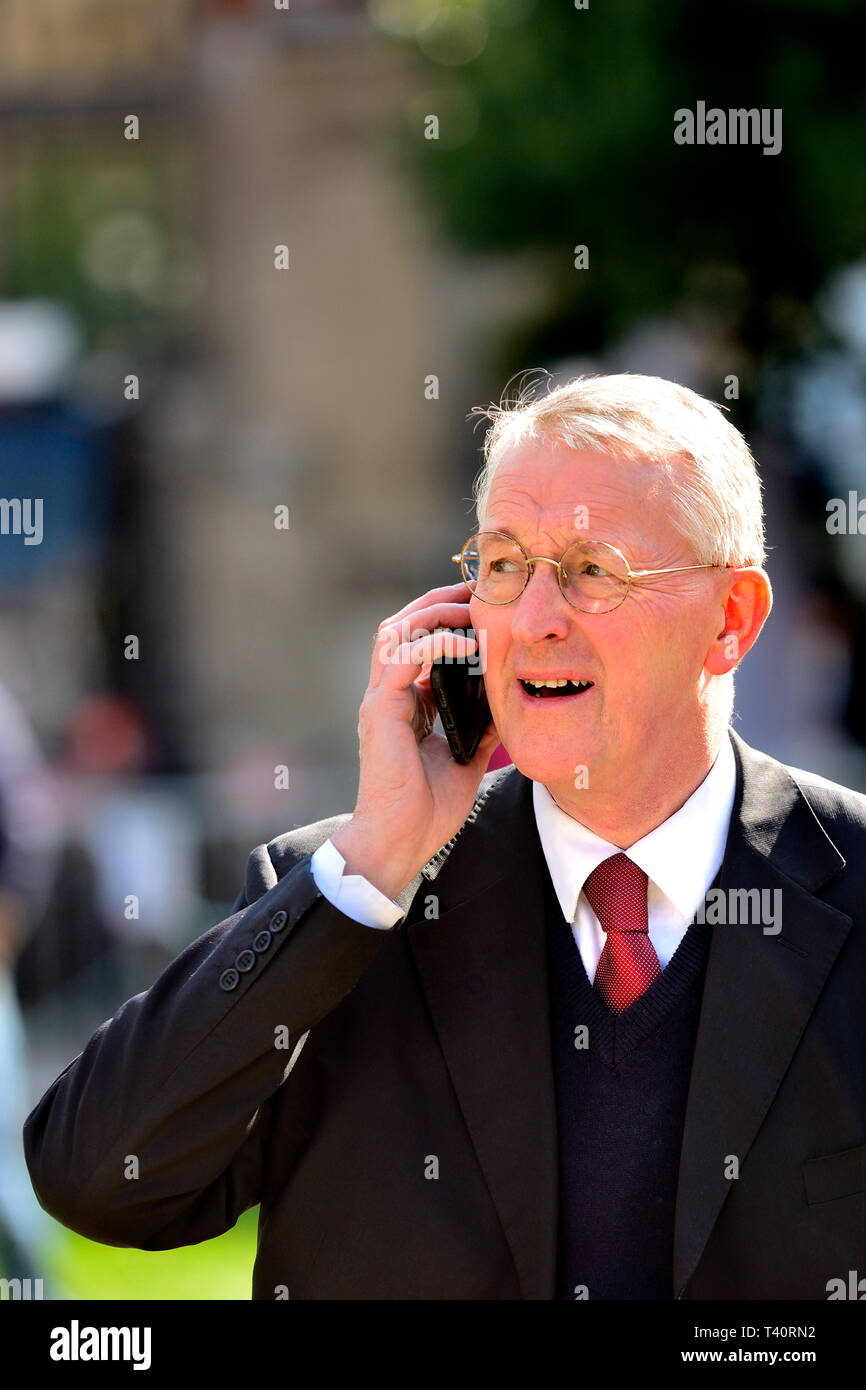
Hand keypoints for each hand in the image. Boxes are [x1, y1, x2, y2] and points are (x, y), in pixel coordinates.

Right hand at [330, 581, 500, 899]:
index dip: (447, 616)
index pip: (418, 641)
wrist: (401, 842)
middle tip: (479, 589)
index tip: (483, 604)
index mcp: (405, 702)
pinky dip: (435, 643)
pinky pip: (404, 659)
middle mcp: (388, 694)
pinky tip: (467, 644)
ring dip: (434, 611)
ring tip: (471, 606)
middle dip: (439, 600)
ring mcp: (380, 700)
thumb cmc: (429, 808)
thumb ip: (482, 724)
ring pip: (396, 631)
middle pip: (403, 624)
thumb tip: (510, 697)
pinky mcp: (381, 711)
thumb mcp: (468, 755)